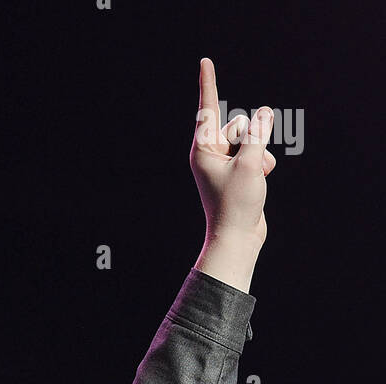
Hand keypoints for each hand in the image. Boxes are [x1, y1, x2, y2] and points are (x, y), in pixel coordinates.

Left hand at [190, 57, 275, 247]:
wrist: (238, 238)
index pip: (208, 109)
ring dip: (261, 155)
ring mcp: (225, 163)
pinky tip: (260, 181)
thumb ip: (259, 134)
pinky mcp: (238, 171)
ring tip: (257, 177)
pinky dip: (264, 164)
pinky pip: (257, 153)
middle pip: (239, 124)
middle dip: (252, 139)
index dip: (208, 83)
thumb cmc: (236, 205)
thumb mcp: (251, 164)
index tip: (205, 61)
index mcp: (204, 149)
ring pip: (252, 139)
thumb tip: (264, 112)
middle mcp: (211, 153)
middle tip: (249, 165)